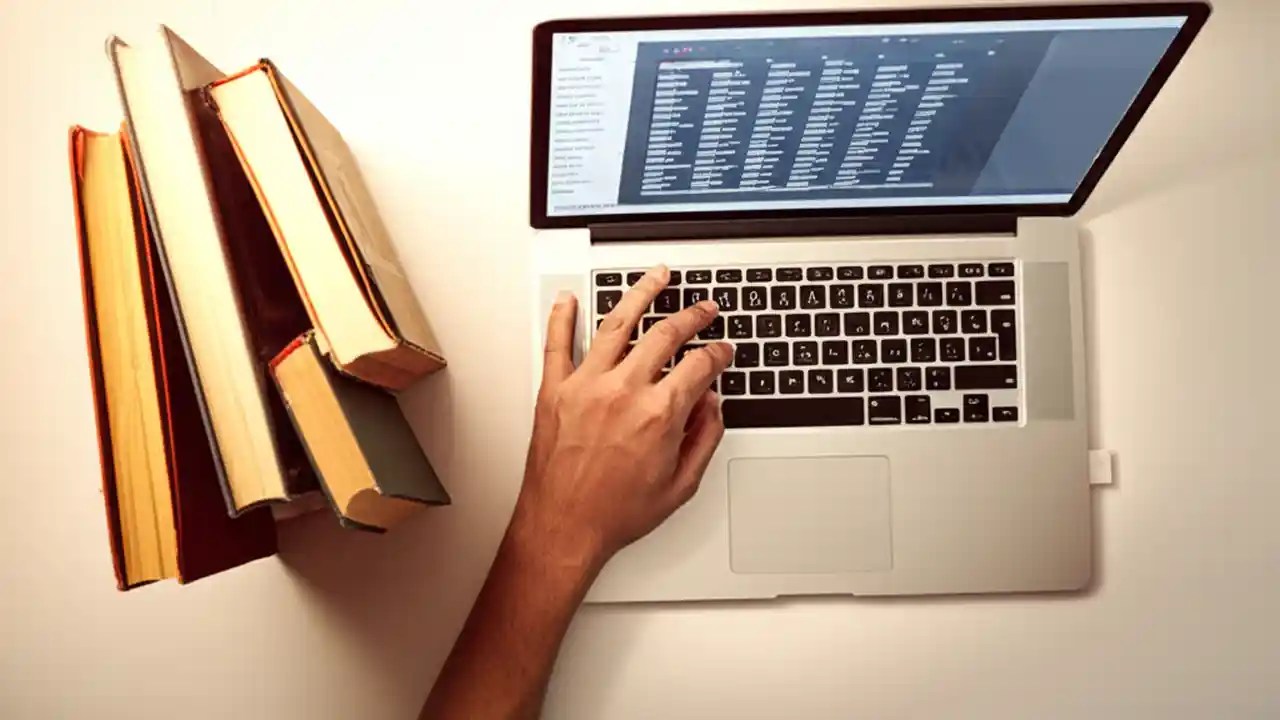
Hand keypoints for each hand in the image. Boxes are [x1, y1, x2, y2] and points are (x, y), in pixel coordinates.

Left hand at [514, 265, 731, 569]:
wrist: (563, 528)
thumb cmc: (613, 513)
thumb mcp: (680, 485)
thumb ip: (704, 439)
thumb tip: (712, 407)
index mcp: (659, 414)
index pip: (700, 366)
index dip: (718, 353)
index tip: (722, 349)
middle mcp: (623, 392)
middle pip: (665, 334)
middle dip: (692, 316)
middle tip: (702, 308)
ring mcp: (586, 386)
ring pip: (617, 322)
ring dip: (641, 293)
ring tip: (655, 277)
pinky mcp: (554, 391)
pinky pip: (557, 342)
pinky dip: (561, 316)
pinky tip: (568, 299)